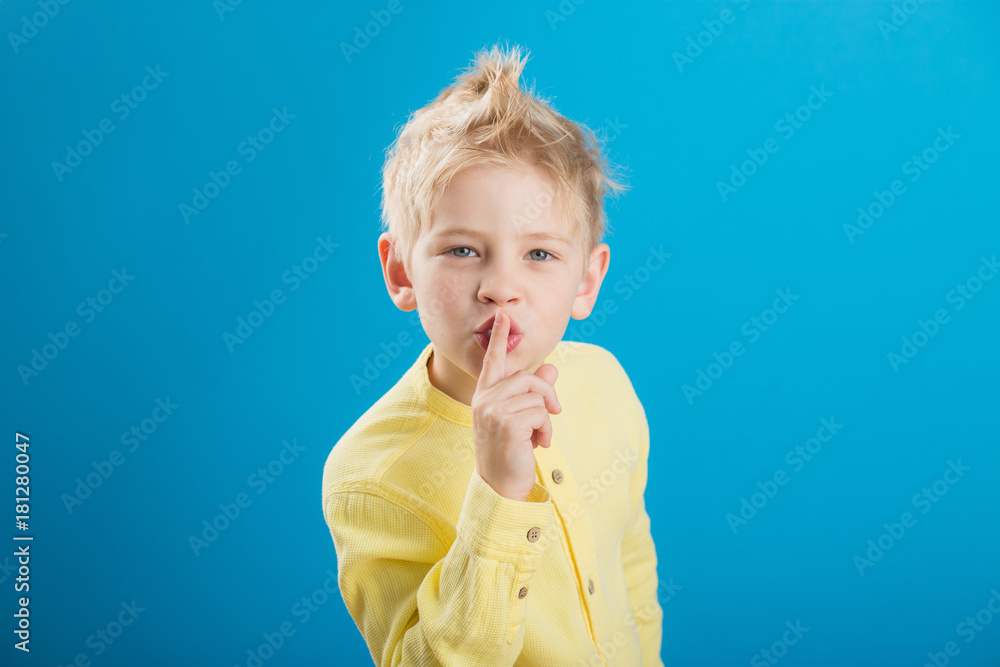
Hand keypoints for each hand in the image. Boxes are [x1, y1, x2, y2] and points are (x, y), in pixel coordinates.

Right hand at [470, 310, 561, 501]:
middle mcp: (485, 399)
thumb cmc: (511, 453)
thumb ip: (534, 393)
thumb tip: (551, 368)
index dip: (499, 338)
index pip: (492, 361)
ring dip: (546, 420)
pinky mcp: (506, 423)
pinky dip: (546, 430)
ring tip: (538, 439)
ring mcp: (493, 410)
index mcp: (485, 396)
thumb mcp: (523, 420)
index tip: (503, 316)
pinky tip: (538, 446)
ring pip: (537, 396)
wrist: (500, 487)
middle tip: (554, 416)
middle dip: (548, 396)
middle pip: (528, 377)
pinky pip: (540, 412)